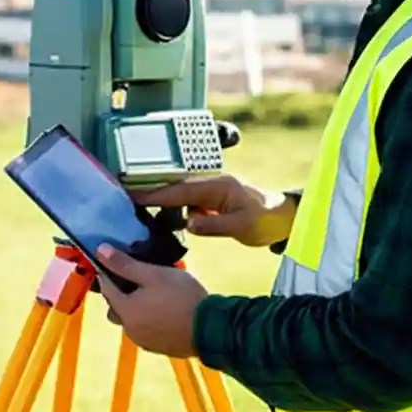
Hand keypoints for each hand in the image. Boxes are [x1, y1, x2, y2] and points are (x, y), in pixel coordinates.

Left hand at [95, 244, 206, 358]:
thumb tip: (100, 250)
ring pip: (132, 319)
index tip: (114, 260)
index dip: (108, 272)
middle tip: (139, 277)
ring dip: (137, 307)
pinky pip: (146, 329)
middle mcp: (130, 330)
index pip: (107, 288)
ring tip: (154, 292)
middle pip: (117, 306)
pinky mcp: (160, 348)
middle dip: (122, 292)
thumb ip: (125, 264)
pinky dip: (149, 319)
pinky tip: (164, 310)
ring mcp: (145, 341)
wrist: (211, 328)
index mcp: (125, 311)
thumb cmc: (180, 297)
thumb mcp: (153, 274)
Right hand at [128, 174, 295, 247]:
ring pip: (181, 195)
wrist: (285, 217)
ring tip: (139, 210)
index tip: (133, 196)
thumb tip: (188, 223)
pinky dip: (175, 208)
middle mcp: (212, 184)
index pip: (180, 191)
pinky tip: (164, 218)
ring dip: (162, 201)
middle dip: (152, 193)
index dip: (156, 194)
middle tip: (127, 199)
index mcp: (218, 187)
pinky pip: (189, 202)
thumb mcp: (241, 227)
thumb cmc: (266, 221)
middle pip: (176, 188)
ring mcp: (213, 191)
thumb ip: (214, 225)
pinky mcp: (215, 199)